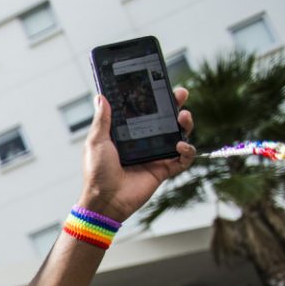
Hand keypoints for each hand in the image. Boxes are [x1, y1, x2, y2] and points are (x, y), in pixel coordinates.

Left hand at [77, 88, 194, 222]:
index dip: (156, 99)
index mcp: (129, 135)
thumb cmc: (97, 173)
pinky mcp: (164, 170)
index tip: (161, 85)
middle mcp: (144, 143)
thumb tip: (100, 96)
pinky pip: (184, 159)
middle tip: (181, 94)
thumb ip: (102, 120)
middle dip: (176, 105)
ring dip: (186, 124)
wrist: (105, 201)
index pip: (146, 112)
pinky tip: (180, 146)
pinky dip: (187, 151)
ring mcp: (156, 156)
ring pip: (179, 135)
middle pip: (167, 120)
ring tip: (183, 117)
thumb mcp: (97, 142)